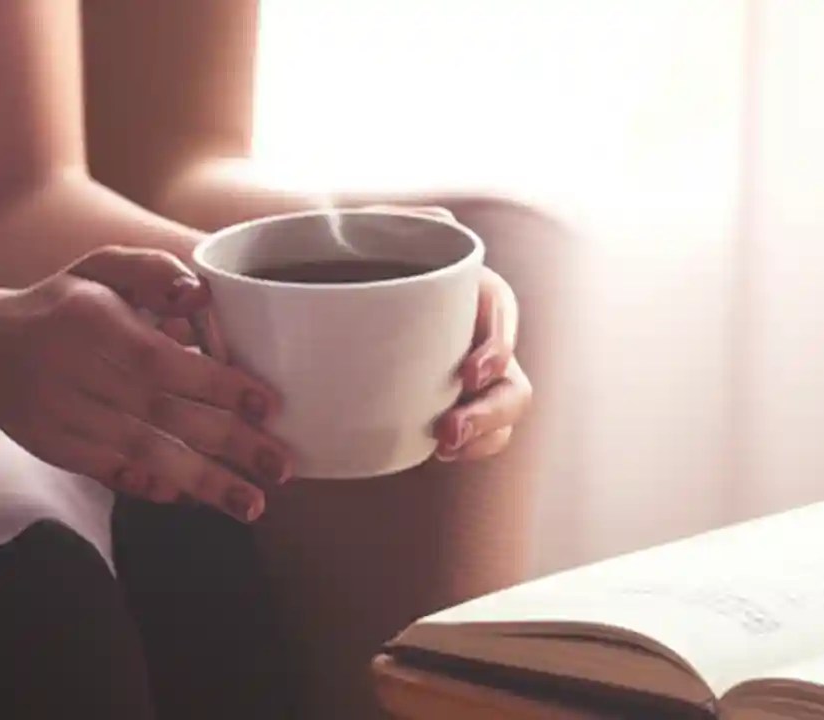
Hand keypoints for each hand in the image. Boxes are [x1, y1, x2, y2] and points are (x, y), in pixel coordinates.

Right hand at [0, 246, 290, 521]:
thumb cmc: (63, 305)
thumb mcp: (101, 268)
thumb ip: (153, 270)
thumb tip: (200, 293)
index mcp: (96, 323)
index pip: (164, 361)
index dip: (217, 385)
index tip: (268, 405)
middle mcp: (79, 372)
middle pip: (163, 413)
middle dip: (229, 443)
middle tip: (280, 466)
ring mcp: (65, 416)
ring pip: (143, 453)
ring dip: (202, 482)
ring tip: (253, 504)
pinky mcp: (55, 447)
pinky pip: (111, 473)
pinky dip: (152, 486)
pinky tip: (193, 498)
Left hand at [365, 205, 531, 461]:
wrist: (310, 281)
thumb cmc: (347, 247)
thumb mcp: (371, 225)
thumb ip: (403, 219)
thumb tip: (439, 222)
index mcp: (467, 286)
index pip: (501, 312)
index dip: (497, 347)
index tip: (468, 374)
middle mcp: (475, 333)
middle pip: (512, 378)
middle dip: (492, 411)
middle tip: (448, 432)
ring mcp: (464, 374)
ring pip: (503, 412)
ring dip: (486, 436)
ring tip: (443, 448)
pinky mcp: (443, 402)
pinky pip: (477, 434)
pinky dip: (469, 447)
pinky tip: (435, 451)